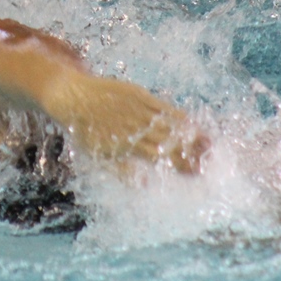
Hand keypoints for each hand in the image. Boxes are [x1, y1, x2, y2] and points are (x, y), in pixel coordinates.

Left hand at [44, 75, 209, 174]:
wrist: (70, 98)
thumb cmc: (83, 131)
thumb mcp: (100, 157)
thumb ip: (125, 172)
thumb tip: (147, 186)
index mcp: (129, 146)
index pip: (163, 158)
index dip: (182, 165)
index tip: (198, 172)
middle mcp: (137, 128)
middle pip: (172, 142)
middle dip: (193, 152)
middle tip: (210, 160)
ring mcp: (139, 110)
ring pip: (171, 124)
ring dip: (191, 134)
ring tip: (209, 142)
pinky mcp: (138, 95)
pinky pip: (162, 106)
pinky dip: (177, 115)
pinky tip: (190, 121)